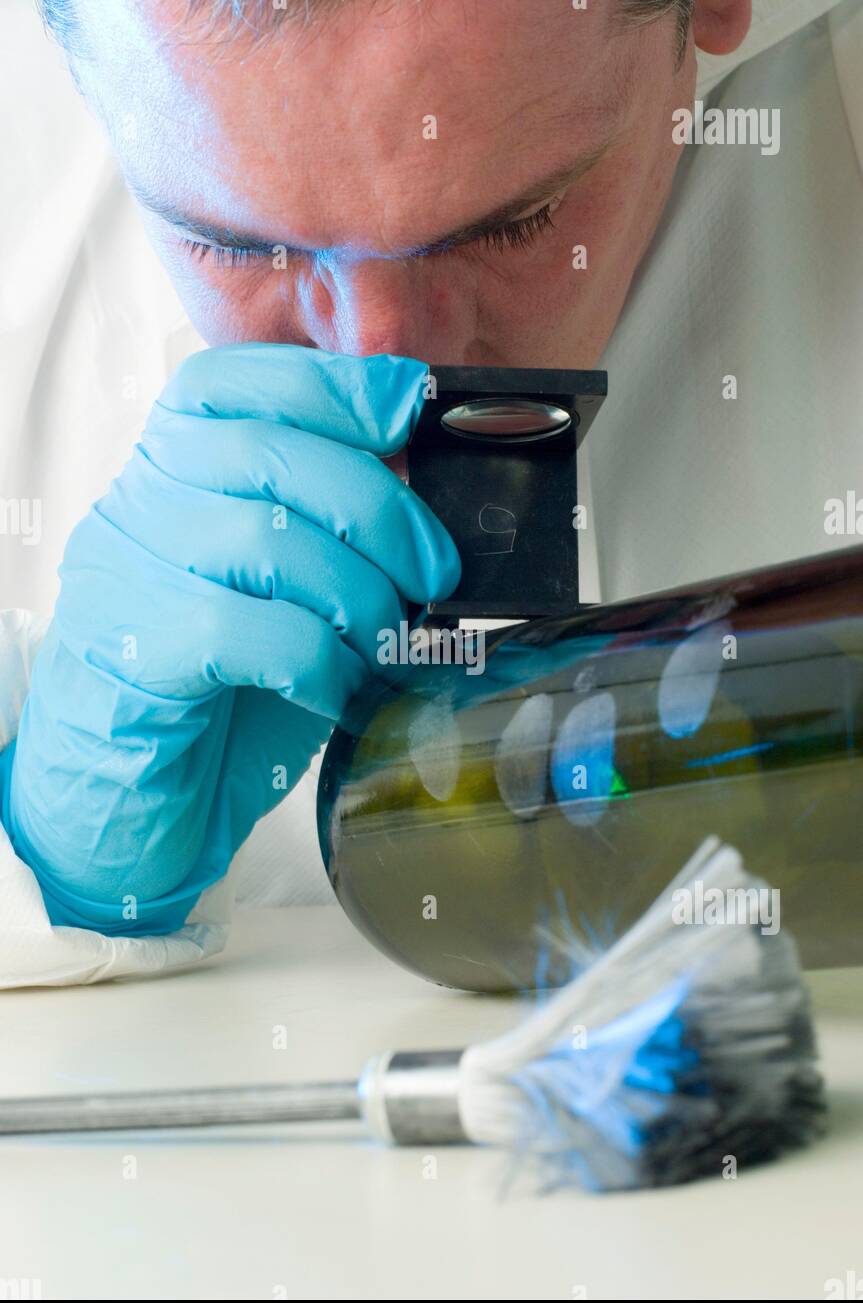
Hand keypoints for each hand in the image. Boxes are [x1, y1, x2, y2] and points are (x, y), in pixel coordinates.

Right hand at [0, 345, 458, 931]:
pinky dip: (323, 663)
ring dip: (360, 597)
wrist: (128, 799)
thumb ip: (331, 526)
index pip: (242, 380)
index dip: (337, 385)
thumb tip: (428, 487)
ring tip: (386, 644)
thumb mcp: (284, 586)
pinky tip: (340, 689)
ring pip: (265, 540)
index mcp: (172, 464)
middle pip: (267, 453)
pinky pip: (251, 634)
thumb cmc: (221, 686)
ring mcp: (125, 574)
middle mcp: (136, 501)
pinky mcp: (135, 653)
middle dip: (380, 510)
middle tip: (436, 572)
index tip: (412, 406)